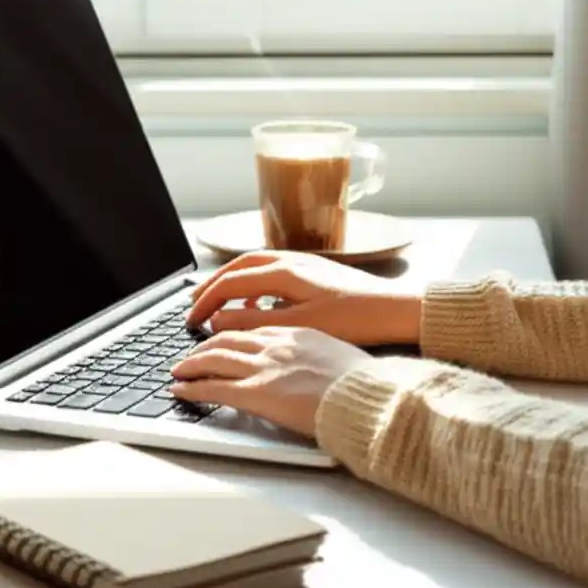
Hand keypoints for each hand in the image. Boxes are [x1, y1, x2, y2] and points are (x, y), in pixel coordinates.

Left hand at [170, 327, 370, 437]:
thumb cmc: (363, 383)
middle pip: (227, 338)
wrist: (366, 397)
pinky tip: (180, 389)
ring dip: (191, 364)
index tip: (223, 337)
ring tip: (178, 370)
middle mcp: (274, 345)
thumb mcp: (339, 356)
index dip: (232, 332)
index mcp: (296, 333)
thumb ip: (317, 355)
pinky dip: (192, 387)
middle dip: (204, 346)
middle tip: (191, 354)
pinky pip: (213, 388)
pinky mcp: (255, 394)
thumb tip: (313, 365)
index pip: (253, 329)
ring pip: (213, 359)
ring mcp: (263, 368)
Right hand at [186, 251, 421, 345]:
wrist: (395, 309)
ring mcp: (304, 264)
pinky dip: (255, 288)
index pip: (230, 282)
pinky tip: (258, 308)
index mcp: (283, 271)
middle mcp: (290, 261)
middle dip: (212, 286)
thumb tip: (219, 320)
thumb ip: (254, 322)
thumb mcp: (298, 326)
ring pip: (254, 267)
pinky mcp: (315, 273)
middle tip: (194, 306)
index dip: (206, 301)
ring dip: (232, 285)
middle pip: (238, 267)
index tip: (191, 320)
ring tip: (219, 306)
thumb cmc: (354, 319)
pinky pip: (272, 273)